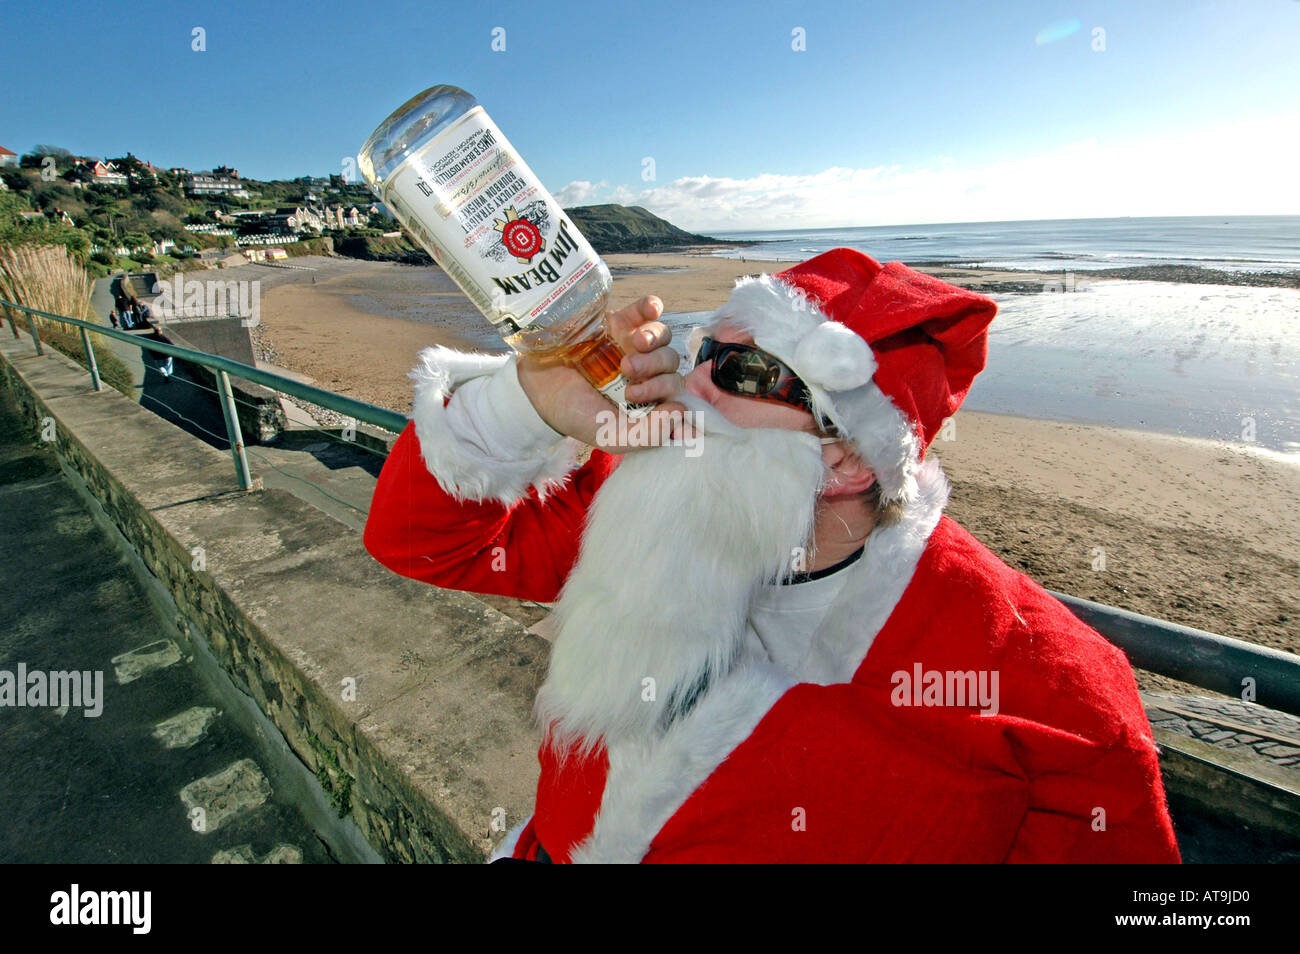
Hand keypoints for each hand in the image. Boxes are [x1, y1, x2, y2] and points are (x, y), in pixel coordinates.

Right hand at [516, 295, 688, 450]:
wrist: (535, 385)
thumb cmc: (572, 411)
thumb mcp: (610, 434)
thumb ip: (647, 434)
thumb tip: (681, 412)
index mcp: (648, 399)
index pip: (675, 391)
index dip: (666, 391)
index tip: (638, 395)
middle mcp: (645, 371)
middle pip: (670, 363)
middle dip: (655, 368)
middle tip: (626, 372)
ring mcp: (632, 345)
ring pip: (663, 337)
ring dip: (654, 341)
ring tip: (632, 347)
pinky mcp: (618, 322)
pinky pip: (646, 310)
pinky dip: (652, 307)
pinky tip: (650, 309)